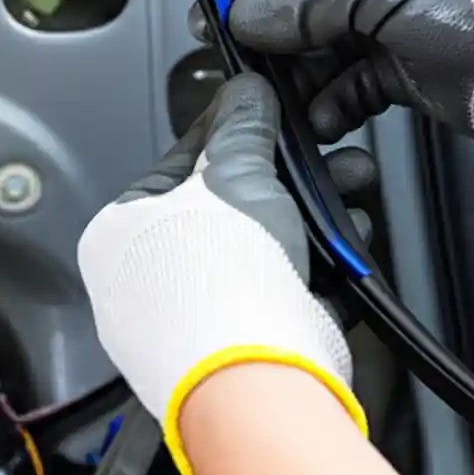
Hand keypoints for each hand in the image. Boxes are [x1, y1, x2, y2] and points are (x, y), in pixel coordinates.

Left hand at [77, 73, 371, 474]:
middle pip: (231, 206)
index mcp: (122, 235)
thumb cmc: (218, 279)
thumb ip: (242, 127)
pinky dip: (323, 267)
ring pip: (267, 249)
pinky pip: (289, 292)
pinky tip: (349, 244)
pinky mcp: (250, 347)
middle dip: (290, 176)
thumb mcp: (233, 174)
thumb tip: (246, 93)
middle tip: (324, 154)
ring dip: (317, 215)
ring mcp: (201, 318)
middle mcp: (152, 280)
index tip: (262, 110)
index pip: (178, 164)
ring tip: (351, 189)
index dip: (229, 131)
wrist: (258, 381)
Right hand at [192, 0, 473, 166]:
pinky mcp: (405, 64)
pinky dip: (333, 102)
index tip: (218, 18)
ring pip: (322, 45)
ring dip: (300, 76)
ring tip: (284, 102)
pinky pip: (350, 82)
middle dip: (275, 36)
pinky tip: (322, 119)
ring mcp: (395, 15)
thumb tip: (243, 15)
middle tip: (246, 69)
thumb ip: (305, 4)